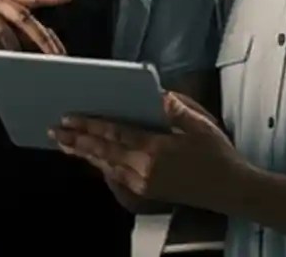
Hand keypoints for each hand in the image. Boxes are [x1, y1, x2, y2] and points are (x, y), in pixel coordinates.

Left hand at [52, 92, 243, 208]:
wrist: (230, 190)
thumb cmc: (218, 156)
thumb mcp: (201, 127)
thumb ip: (178, 110)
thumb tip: (159, 94)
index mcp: (155, 150)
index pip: (115, 134)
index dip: (91, 126)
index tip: (70, 117)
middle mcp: (144, 169)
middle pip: (103, 152)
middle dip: (77, 141)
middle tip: (55, 130)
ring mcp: (143, 183)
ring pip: (106, 166)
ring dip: (84, 154)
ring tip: (64, 144)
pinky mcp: (147, 191)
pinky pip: (116, 175)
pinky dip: (100, 165)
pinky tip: (92, 159)